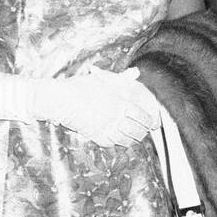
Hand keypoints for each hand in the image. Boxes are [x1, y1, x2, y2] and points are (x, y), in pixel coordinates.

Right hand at [43, 67, 160, 146]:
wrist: (63, 100)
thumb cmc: (82, 86)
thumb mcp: (104, 79)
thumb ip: (122, 78)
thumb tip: (136, 71)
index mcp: (121, 103)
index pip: (143, 117)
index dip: (150, 122)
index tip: (152, 123)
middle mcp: (116, 118)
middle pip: (137, 131)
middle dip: (143, 133)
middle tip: (144, 132)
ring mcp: (107, 129)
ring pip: (126, 140)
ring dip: (132, 140)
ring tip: (133, 138)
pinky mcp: (96, 136)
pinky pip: (111, 144)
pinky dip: (116, 143)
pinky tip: (117, 140)